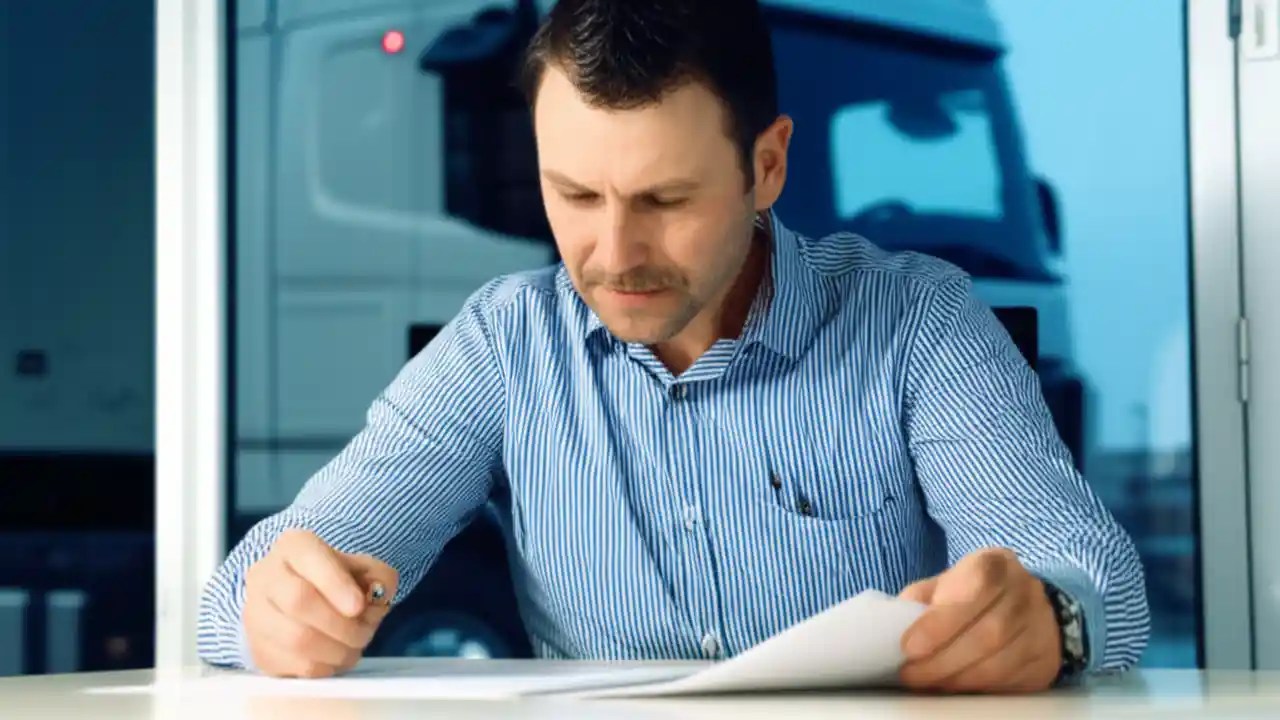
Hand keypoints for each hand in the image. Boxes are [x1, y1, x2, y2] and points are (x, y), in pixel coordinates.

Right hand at [243, 529, 398, 677]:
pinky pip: (292, 665)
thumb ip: (379, 576)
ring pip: (295, 639)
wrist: (299, 601)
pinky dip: (323, 667)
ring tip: (353, 648)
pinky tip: (335, 658)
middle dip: (341, 624)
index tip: (358, 607)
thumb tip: (377, 594)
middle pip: (299, 601)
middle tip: (363, 634)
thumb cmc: (336, 581)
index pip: (309, 559)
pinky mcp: (257, 650)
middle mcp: (265, 576)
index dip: (336, 585)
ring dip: (335, 651)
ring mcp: (255, 615)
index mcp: (293, 546)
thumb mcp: (363, 568)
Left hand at [897, 547, 1060, 693]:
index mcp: (995, 564)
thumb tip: (896, 626)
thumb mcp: (946, 582)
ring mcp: (1041, 627)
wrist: (1026, 604)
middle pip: (987, 634)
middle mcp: (1025, 592)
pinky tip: (955, 686)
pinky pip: (1010, 681)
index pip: (973, 590)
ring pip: (999, 663)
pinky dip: (976, 687)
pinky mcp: (1046, 660)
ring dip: (957, 678)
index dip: (939, 623)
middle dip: (941, 660)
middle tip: (911, 674)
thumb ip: (922, 598)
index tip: (908, 647)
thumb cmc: (974, 593)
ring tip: (928, 682)